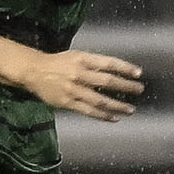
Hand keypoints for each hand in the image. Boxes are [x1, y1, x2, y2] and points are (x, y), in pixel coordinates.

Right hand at [21, 49, 143, 121]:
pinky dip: (103, 115)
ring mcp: (73, 90)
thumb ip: (94, 64)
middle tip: (139, 90)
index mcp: (82, 59)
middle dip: (126, 86)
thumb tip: (116, 71)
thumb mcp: (76, 56)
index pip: (108, 63)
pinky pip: (89, 111)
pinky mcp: (68, 103)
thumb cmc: (58, 62)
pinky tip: (115, 117)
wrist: (34, 71)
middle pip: (107, 81)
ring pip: (100, 100)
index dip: (125, 68)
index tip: (139, 73)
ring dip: (117, 105)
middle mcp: (79, 74)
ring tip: (131, 109)